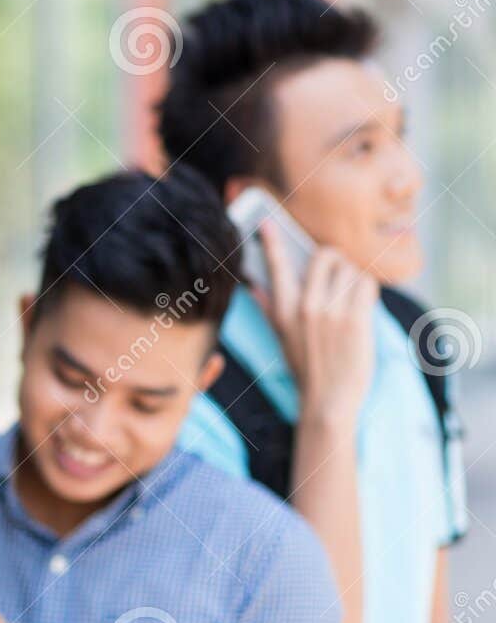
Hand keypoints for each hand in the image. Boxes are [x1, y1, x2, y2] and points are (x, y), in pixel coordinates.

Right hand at [258, 222, 376, 420]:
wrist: (328, 400)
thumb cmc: (307, 367)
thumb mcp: (282, 337)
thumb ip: (269, 308)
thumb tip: (253, 285)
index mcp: (283, 311)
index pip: (277, 267)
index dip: (271, 242)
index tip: (266, 222)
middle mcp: (304, 307)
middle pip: (326, 256)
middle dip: (337, 260)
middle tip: (338, 277)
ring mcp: (331, 312)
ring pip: (351, 270)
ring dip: (355, 280)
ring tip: (350, 302)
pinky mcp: (356, 319)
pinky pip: (367, 284)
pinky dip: (368, 292)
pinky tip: (362, 308)